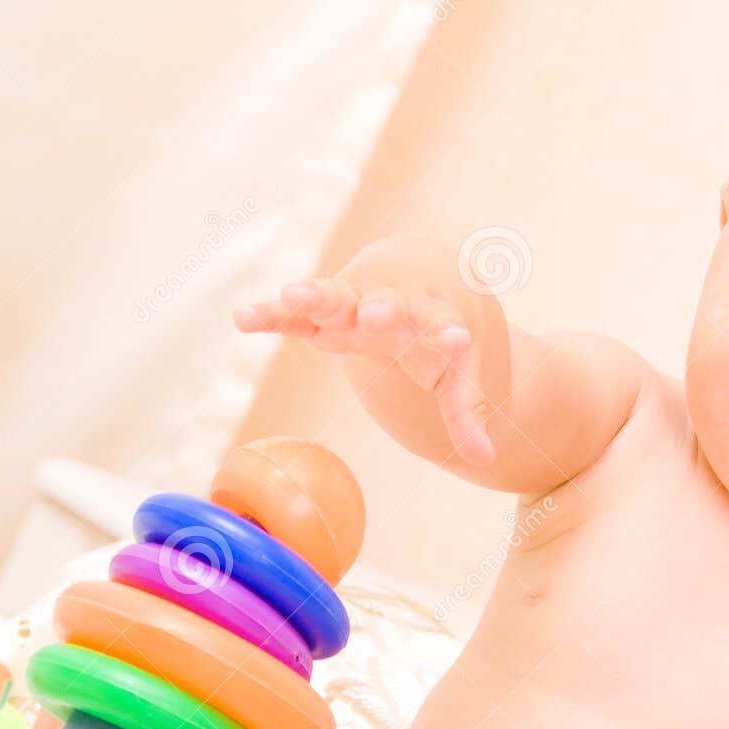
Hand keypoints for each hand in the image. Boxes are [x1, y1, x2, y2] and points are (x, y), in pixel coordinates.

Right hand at [234, 276, 496, 465]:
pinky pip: (292, 313)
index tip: (457, 337)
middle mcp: (390, 301)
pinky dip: (270, 313)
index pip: (441, 324)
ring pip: (334, 296)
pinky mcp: (321, 310)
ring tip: (293, 294)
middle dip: (380, 310)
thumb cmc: (437, 327)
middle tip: (377, 314)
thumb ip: (466, 411)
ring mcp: (352, 302)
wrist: (416, 268)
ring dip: (315, 296)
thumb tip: (486, 460)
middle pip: (385, 305)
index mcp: (431, 313)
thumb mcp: (455, 367)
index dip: (447, 334)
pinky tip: (243, 318)